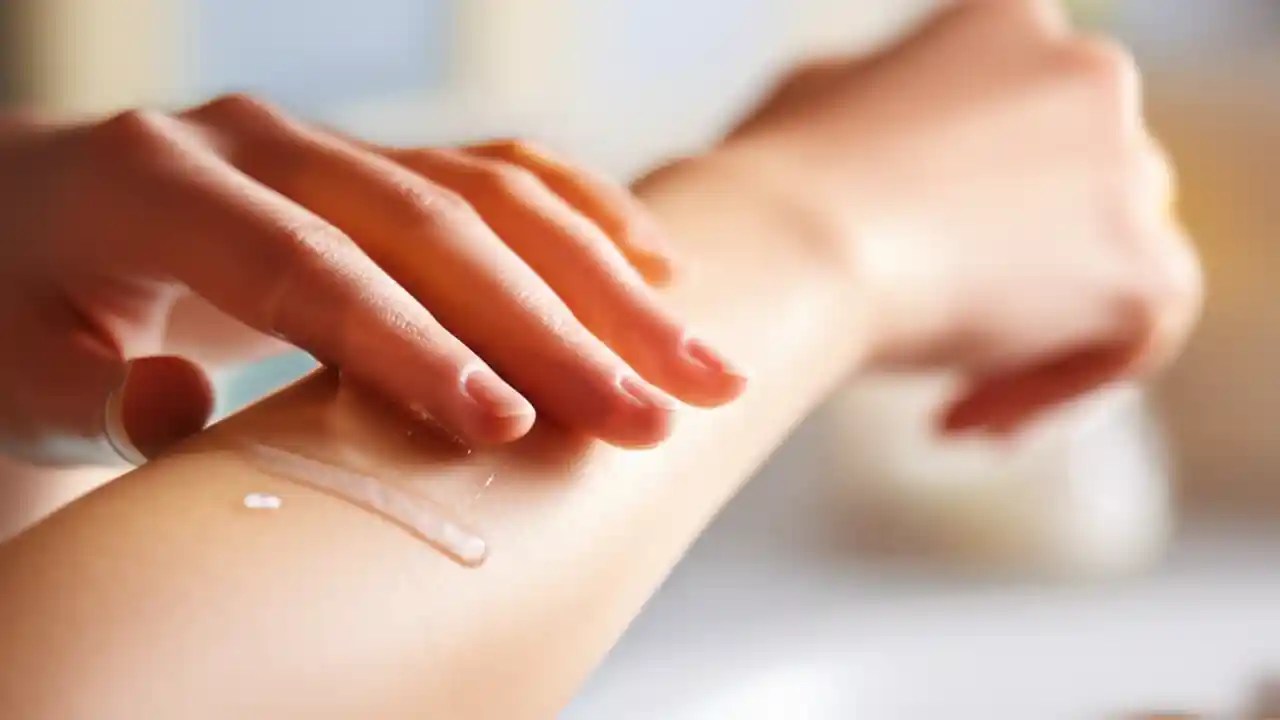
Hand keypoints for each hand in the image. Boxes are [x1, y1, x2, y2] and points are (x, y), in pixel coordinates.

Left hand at [0, 96, 744, 463]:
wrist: (33, 213)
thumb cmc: (19, 302)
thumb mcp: (8, 364)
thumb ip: (81, 394)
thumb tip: (179, 407)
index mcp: (159, 185)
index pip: (311, 270)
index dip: (414, 348)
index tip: (510, 427)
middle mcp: (264, 143)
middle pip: (436, 228)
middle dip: (557, 328)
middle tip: (656, 414)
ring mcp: (333, 143)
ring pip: (493, 196)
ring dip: (606, 282)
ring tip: (699, 366)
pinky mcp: (379, 160)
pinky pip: (499, 167)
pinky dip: (585, 211)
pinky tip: (657, 264)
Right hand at [714, 0, 1200, 431]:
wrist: (798, 248)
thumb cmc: (779, 183)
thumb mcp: (817, 102)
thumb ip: (881, 110)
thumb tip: (880, 138)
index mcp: (1008, 22)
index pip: (1024, 120)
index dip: (977, 202)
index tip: (925, 261)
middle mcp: (1086, 74)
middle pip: (1075, 190)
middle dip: (1013, 267)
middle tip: (942, 328)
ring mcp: (1127, 169)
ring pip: (1111, 263)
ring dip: (1033, 333)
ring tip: (946, 395)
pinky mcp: (1145, 268)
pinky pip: (1130, 338)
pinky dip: (1057, 385)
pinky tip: (969, 416)